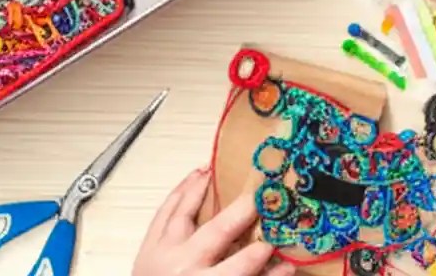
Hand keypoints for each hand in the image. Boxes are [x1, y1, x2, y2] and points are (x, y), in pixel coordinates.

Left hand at [134, 168, 295, 275]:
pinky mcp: (148, 246)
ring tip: (216, 168)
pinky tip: (191, 179)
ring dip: (200, 189)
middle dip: (241, 210)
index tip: (277, 238)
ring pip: (183, 213)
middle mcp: (183, 266)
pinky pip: (163, 213)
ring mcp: (163, 253)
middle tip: (261, 191)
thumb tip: (288, 267)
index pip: (239, 266)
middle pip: (216, 232)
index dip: (261, 251)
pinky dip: (177, 194)